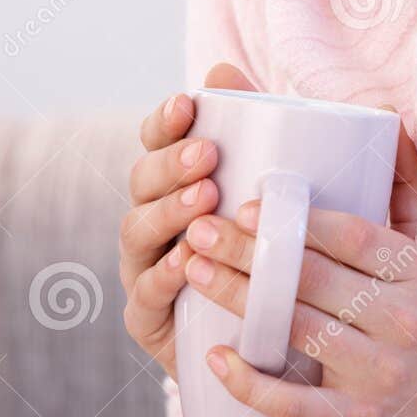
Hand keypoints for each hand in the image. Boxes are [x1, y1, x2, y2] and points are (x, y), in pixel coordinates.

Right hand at [121, 62, 254, 381]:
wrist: (277, 344)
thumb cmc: (276, 251)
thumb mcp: (279, 193)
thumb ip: (264, 133)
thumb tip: (232, 71)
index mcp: (177, 183)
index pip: (158, 142)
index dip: (166, 121)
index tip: (188, 102)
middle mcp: (154, 222)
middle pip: (142, 181)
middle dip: (170, 164)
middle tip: (207, 155)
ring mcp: (145, 269)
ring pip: (137, 231)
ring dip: (167, 211)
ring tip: (204, 198)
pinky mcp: (150, 319)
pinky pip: (145, 295)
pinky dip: (161, 275)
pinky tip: (184, 260)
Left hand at [181, 111, 416, 416]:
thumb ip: (406, 200)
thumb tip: (386, 126)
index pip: (350, 235)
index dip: (295, 218)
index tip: (244, 202)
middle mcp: (402, 318)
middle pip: (311, 277)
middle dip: (248, 250)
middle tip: (199, 227)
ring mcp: (381, 373)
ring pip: (295, 330)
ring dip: (236, 299)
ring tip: (194, 271)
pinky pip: (293, 401)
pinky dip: (249, 381)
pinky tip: (214, 357)